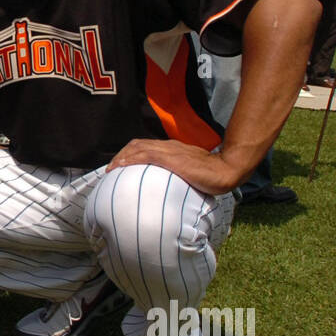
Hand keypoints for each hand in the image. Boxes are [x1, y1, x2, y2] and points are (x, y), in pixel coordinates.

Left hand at [107, 138, 243, 195]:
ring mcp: (170, 151)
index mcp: (172, 149)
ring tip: (111, 168)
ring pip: (138, 148)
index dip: (128, 154)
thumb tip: (167, 190)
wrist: (225, 170)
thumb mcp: (189, 173)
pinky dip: (131, 159)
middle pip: (137, 145)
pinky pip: (146, 154)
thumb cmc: (211, 175)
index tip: (118, 166)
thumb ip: (177, 176)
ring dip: (121, 157)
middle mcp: (168, 146)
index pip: (144, 146)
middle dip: (120, 155)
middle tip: (110, 168)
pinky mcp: (172, 157)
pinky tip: (121, 167)